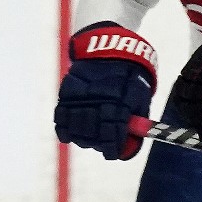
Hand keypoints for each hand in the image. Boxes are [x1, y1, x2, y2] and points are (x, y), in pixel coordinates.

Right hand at [54, 22, 157, 158]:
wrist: (108, 47)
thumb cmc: (129, 74)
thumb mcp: (140, 94)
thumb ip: (136, 119)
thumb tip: (130, 144)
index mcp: (120, 103)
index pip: (113, 134)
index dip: (112, 148)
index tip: (112, 154)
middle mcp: (99, 102)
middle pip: (93, 135)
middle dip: (97, 144)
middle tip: (101, 146)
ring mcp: (81, 97)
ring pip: (76, 128)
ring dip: (81, 138)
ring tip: (86, 140)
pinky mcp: (67, 93)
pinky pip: (61, 117)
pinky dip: (64, 129)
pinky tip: (69, 135)